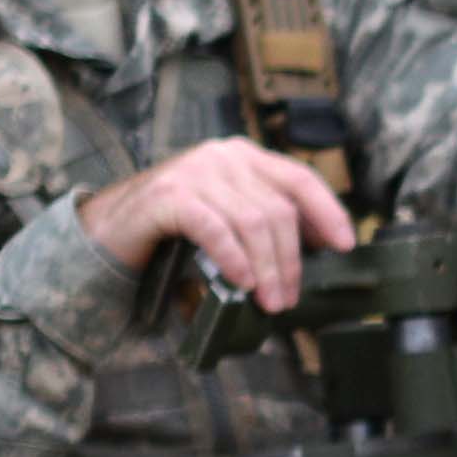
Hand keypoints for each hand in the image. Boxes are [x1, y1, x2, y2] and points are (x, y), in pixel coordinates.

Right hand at [83, 137, 359, 314]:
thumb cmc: (175, 228)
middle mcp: (223, 156)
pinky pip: (215, 229)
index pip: (300, 178)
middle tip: (287, 298)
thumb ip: (264, 222)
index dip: (328, 211)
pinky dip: (233, 259)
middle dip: (290, 261)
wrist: (112, 228)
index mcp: (244, 156)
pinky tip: (240, 283)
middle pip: (278, 210)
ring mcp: (195, 171)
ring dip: (266, 269)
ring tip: (269, 300)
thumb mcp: (228, 217)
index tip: (344, 245)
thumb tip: (313, 251)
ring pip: (252, 222)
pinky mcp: (170, 194)